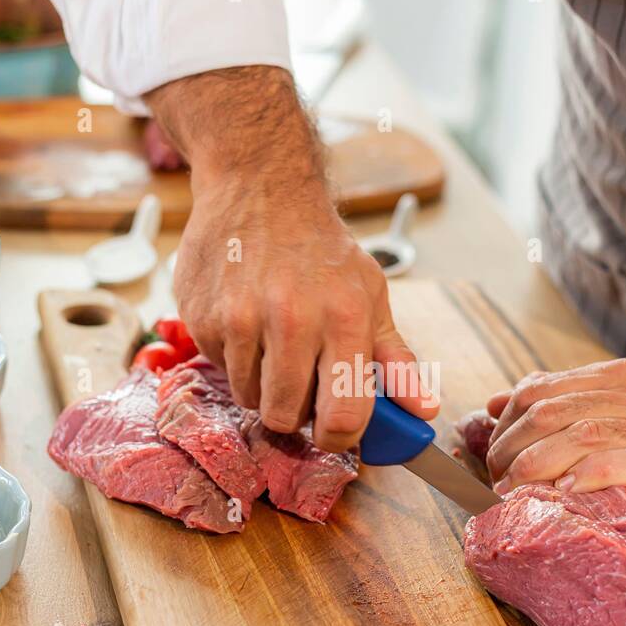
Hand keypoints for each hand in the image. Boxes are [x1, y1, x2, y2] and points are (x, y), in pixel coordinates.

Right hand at [149, 66, 436, 450]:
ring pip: (248, 399)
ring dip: (261, 385)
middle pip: (285, 417)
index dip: (339, 437)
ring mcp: (240, 319)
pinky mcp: (201, 317)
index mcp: (344, 319)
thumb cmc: (320, 248)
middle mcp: (291, 319)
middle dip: (294, 411)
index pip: (343, 416)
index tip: (334, 429)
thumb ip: (395, 359)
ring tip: (272, 342)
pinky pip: (218, 369)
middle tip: (300, 380)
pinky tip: (245, 321)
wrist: (259, 187)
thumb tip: (424, 409)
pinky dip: (233, 358)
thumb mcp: (370, 296)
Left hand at [484, 359, 625, 552]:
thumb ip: (560, 409)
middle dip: (513, 449)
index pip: (540, 390)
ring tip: (517, 491)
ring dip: (540, 464)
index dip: (505, 426)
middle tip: (496, 484)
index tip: (490, 460)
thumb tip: (495, 404)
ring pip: (586, 434)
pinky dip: (594, 474)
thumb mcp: (613, 423)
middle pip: (554, 412)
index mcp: (617, 380)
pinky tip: (568, 491)